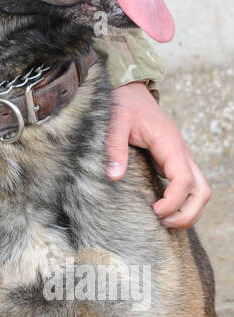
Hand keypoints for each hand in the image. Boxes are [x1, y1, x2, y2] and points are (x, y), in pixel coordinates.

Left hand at [105, 82, 210, 227]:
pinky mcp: (172, 165)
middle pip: (202, 191)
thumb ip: (115, 147)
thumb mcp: (116, 121)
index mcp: (170, 144)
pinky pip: (186, 189)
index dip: (174, 200)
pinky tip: (162, 212)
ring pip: (199, 192)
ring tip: (163, 221)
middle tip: (162, 222)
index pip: (184, 180)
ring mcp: (179, 160)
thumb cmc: (125, 105)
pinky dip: (181, 204)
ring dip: (187, 211)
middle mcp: (181, 154)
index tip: (155, 211)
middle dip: (188, 213)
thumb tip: (113, 176)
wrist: (131, 93)